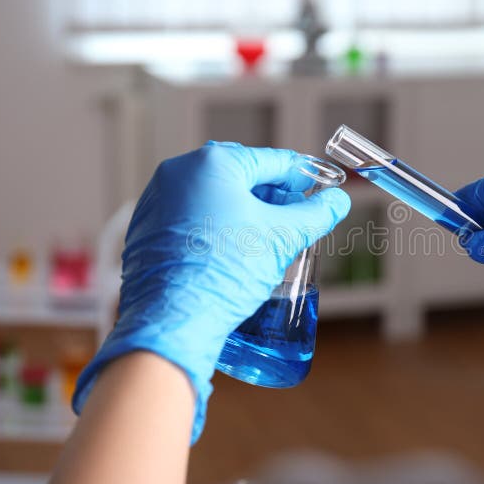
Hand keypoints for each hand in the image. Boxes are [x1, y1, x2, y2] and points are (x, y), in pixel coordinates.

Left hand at [73, 142, 350, 440]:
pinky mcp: (146, 228)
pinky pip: (189, 215)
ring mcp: (157, 200)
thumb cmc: (224, 274)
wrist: (174, 322)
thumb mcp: (282, 238)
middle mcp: (178, 173)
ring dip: (243, 209)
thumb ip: (316, 214)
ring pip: (213, 195)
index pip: (271, 161)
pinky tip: (231, 248)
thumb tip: (337, 202)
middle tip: (294, 214)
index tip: (317, 186)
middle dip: (271, 194)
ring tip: (265, 235)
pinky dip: (214, 224)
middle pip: (240, 175)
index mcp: (213, 164)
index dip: (301, 175)